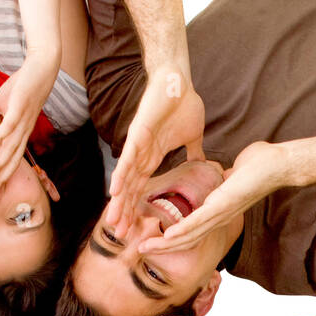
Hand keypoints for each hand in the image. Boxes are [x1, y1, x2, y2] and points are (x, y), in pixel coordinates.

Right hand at [0, 51, 57, 194]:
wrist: (41, 67)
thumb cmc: (21, 84)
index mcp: (18, 133)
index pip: (9, 159)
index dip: (0, 176)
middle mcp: (22, 132)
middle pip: (11, 161)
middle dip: (0, 180)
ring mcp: (22, 122)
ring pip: (10, 149)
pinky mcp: (19, 108)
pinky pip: (8, 127)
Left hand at [106, 65, 205, 237]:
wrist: (178, 81)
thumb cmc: (184, 104)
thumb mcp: (193, 136)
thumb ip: (193, 152)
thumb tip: (202, 162)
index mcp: (153, 157)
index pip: (141, 188)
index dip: (136, 208)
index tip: (134, 228)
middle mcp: (142, 155)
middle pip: (130, 189)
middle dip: (125, 212)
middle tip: (119, 235)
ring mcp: (138, 144)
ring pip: (126, 178)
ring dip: (120, 201)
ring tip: (113, 221)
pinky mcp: (139, 133)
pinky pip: (128, 157)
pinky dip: (122, 173)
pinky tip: (115, 190)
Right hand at [142, 141, 284, 254]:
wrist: (278, 164)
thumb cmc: (259, 165)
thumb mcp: (233, 173)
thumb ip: (223, 177)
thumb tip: (221, 173)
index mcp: (217, 210)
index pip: (191, 229)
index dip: (171, 236)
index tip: (153, 235)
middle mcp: (218, 218)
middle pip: (186, 239)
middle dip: (162, 246)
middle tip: (141, 249)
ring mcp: (221, 215)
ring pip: (189, 235)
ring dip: (166, 244)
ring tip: (145, 247)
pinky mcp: (223, 207)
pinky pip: (199, 222)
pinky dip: (183, 230)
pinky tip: (168, 235)